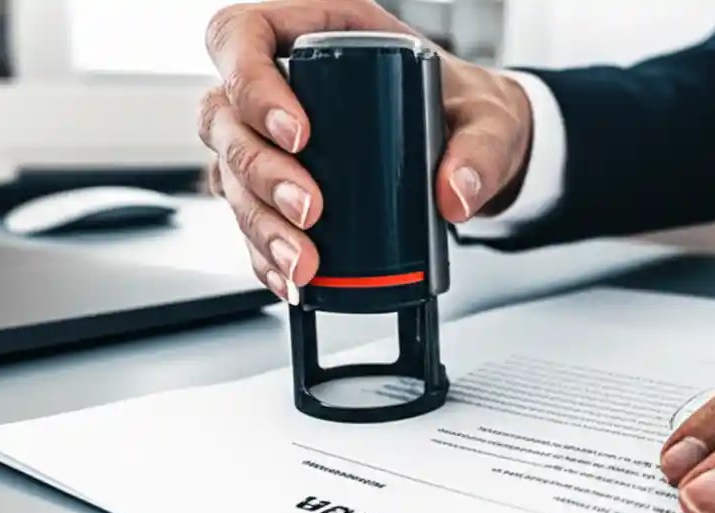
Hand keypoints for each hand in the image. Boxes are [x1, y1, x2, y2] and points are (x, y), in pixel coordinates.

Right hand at [198, 0, 533, 301]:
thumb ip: (482, 152)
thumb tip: (455, 195)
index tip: (298, 134)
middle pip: (226, 115)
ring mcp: (269, 136)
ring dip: (260, 222)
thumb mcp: (487, 120)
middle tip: (309, 209)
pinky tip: (292, 278)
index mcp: (318, 33)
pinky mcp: (274, 186)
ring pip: (228, 172)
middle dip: (260, 171)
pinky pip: (248, 218)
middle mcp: (281, 80)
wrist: (469, 153)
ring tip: (304, 260)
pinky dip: (264, 254)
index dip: (252, 83)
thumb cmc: (464, 111)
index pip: (244, 35)